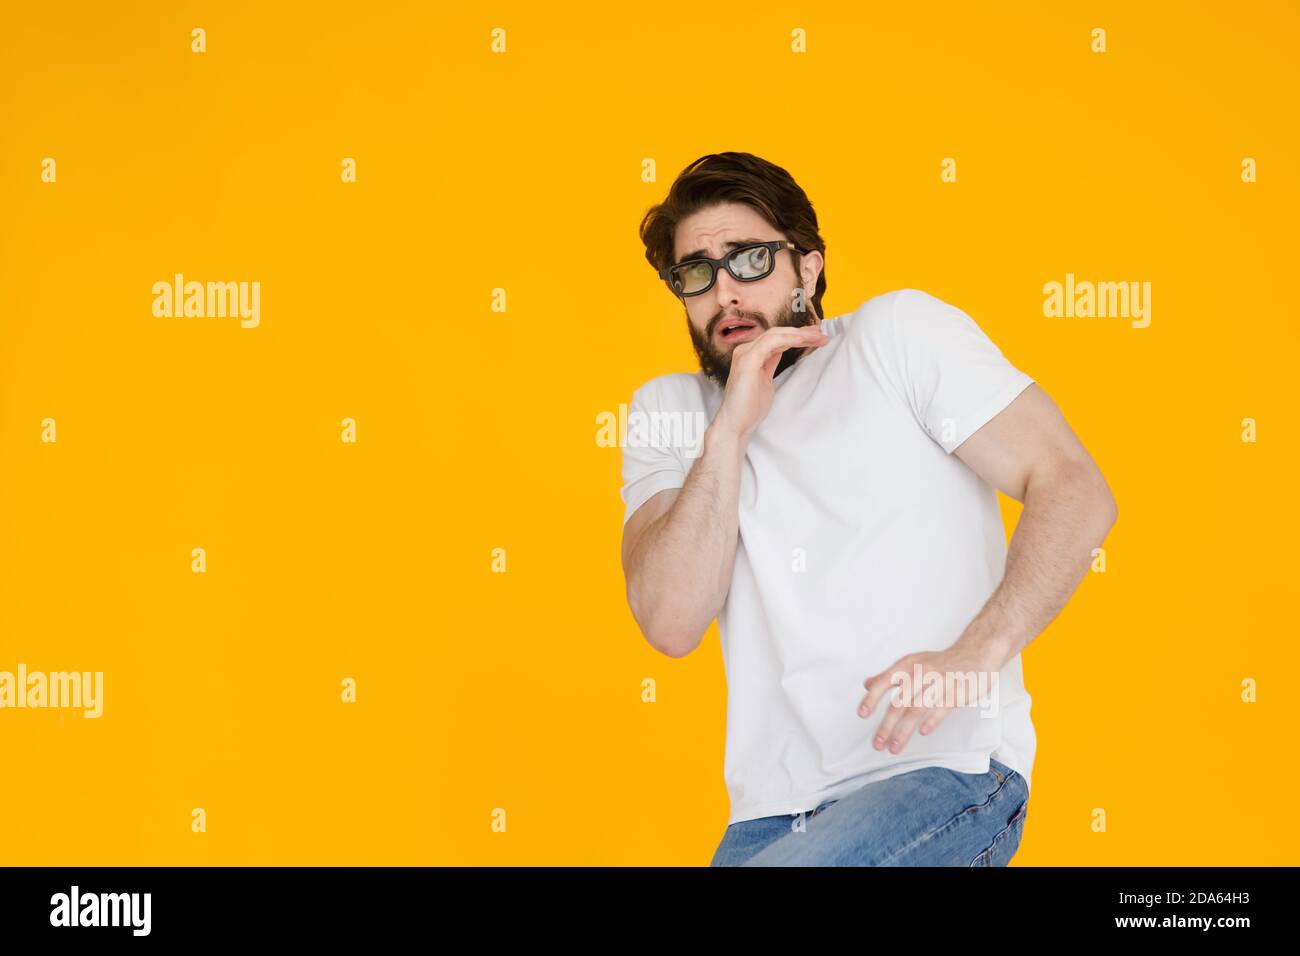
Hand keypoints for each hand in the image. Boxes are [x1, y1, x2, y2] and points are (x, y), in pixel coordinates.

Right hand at [711, 325, 828, 445]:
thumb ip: (771, 363)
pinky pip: (770, 343)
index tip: (816, 337)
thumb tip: (781, 350)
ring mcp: (745, 354)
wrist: (737, 424)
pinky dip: (788, 339)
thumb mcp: (766, 380)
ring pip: (775, 335)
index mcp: (750, 354)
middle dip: (801, 332)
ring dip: (799, 334)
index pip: (776, 338)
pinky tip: (803, 340)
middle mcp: (745, 350)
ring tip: (818, 337)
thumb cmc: (750, 407)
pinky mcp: (747, 361)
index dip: (797, 335)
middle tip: (822, 334)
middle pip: (777, 333)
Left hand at [856, 645, 1001, 754]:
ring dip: (904, 732)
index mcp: (907, 665)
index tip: (862, 714)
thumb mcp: (912, 662)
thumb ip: (889, 675)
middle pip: (899, 703)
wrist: (975, 654)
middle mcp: (921, 673)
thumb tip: (866, 684)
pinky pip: (941, 709)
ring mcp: (939, 683)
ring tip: (894, 747)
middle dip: (886, 726)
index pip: (884, 682)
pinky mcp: (956, 693)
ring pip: (917, 710)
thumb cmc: (941, 662)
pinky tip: (922, 733)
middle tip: (877, 743)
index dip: (872, 699)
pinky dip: (931, 722)